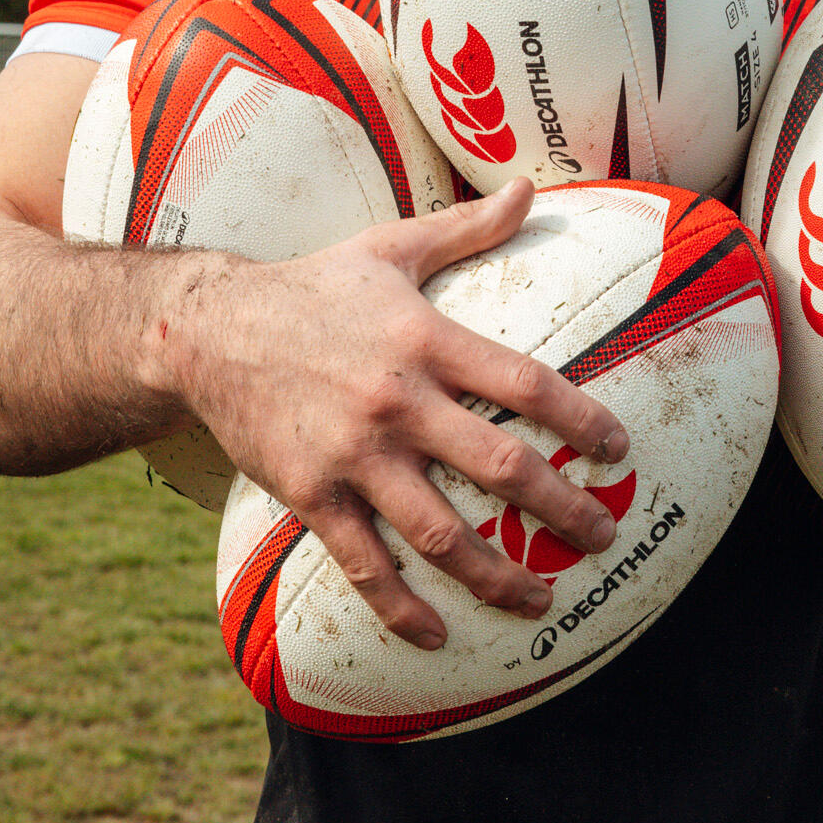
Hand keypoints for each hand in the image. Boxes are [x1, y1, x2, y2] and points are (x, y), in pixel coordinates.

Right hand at [166, 178, 630, 652]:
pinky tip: (437, 635)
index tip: (618, 449)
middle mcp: (396, 400)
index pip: (522, 382)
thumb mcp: (390, 246)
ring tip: (539, 598)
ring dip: (495, 574)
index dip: (579, 418)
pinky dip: (401, 606)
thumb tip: (529, 187)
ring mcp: (352, 454)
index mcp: (424, 339)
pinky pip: (363, 562)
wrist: (205, 329)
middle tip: (602, 537)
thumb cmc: (311, 286)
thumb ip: (467, 229)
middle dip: (560, 510)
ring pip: (438, 531)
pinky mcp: (310, 493)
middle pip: (497, 465)